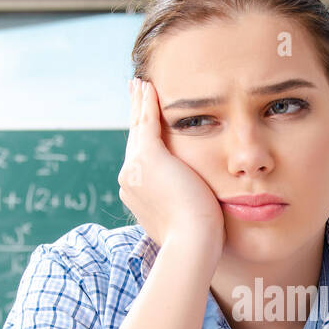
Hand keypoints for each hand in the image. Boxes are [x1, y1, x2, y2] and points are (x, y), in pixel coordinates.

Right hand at [118, 77, 225, 257]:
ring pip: (138, 128)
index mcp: (138, 194)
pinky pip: (147, 121)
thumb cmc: (199, 239)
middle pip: (135, 139)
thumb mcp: (187, 219)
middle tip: (137, 94)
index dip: (143, 139)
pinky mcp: (148, 156)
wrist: (192, 243)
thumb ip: (186, 205)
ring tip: (141, 85)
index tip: (143, 126)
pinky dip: (147, 102)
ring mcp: (135, 167)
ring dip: (140, 104)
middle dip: (137, 116)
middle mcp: (129, 179)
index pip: (141, 159)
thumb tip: (198, 203)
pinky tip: (149, 85)